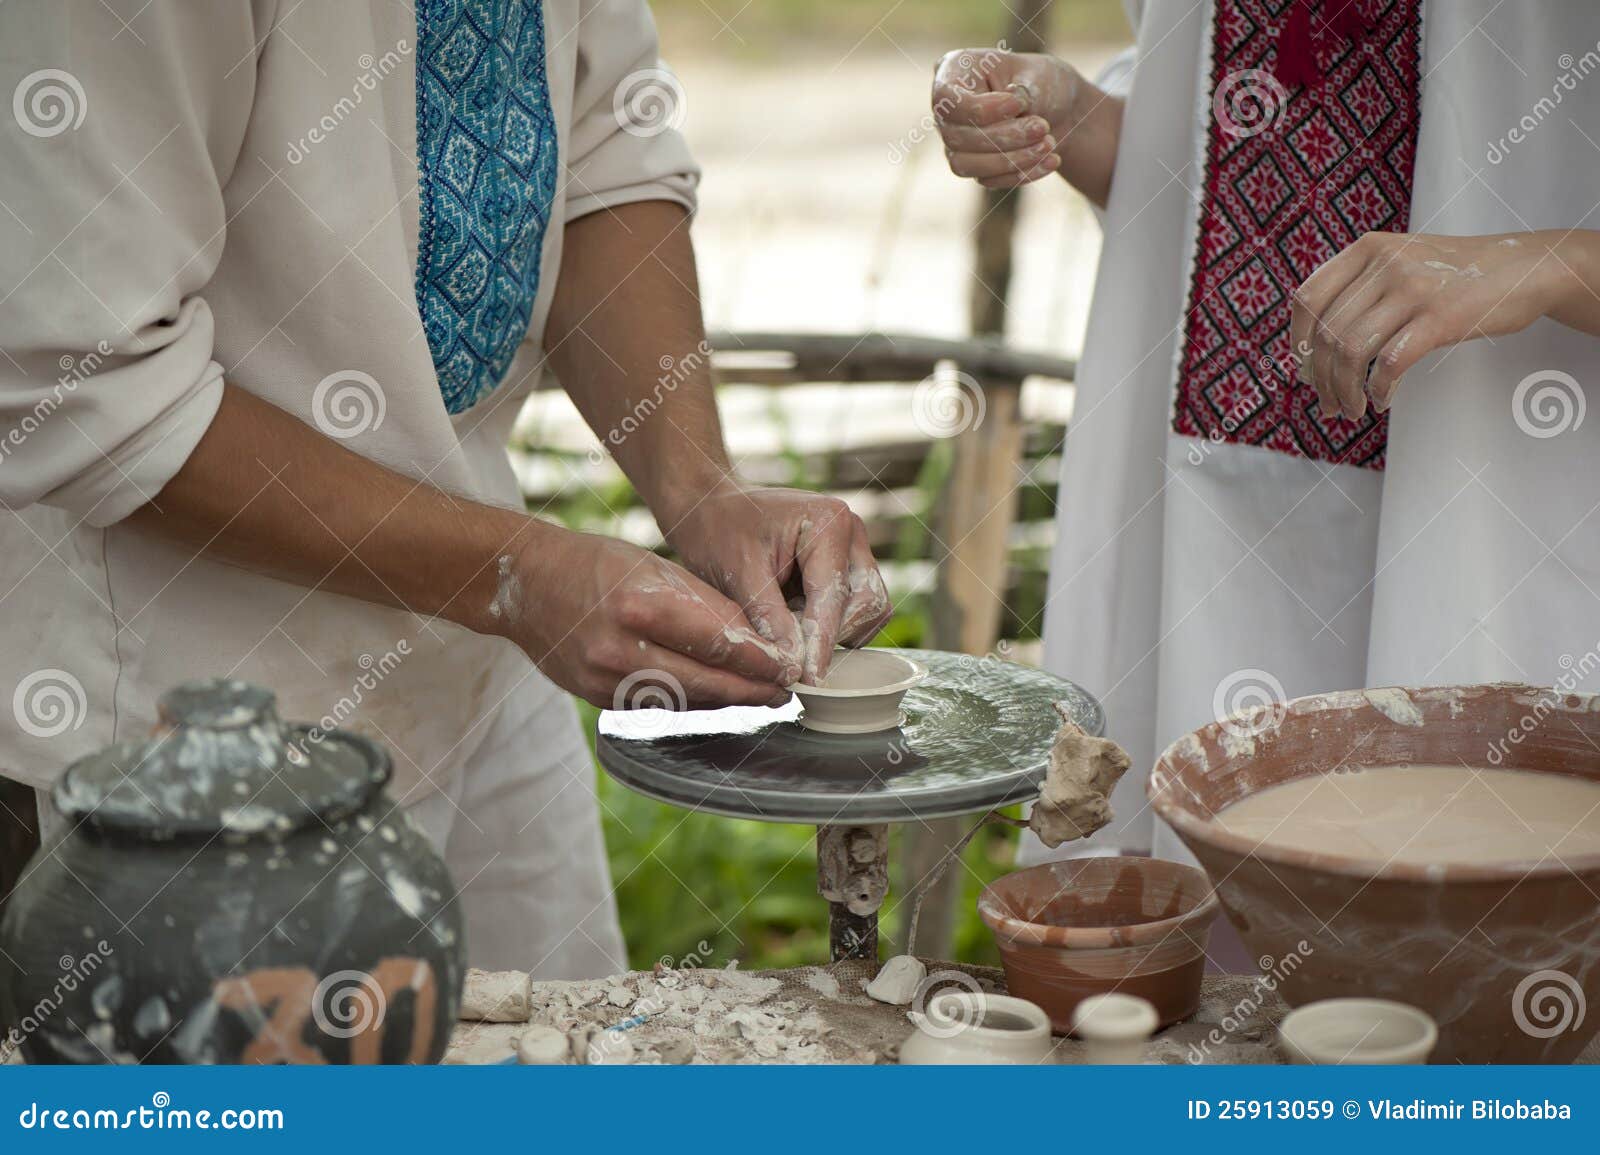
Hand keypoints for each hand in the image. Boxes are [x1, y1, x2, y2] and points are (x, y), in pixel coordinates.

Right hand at [504, 527, 797, 709]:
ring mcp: (606, 680)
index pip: (718, 642)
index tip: (790, 666)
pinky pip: (658, 705)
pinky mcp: (598, 698)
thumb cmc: (597, 565)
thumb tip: (758, 639)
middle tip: (784, 690)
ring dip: (726, 699)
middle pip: (706, 681)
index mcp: (641, 606)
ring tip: (759, 695)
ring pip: (685, 700)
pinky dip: (691, 700)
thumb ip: (705, 604)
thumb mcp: (656, 567)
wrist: (527, 585)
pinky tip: (715, 695)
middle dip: (752, 689)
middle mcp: (621, 648)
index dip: (760, 660)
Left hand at [666, 483, 891, 684]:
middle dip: (834, 635)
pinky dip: (832, 626)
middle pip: (869, 604)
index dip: (822, 643)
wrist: (715, 512)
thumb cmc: (721, 533)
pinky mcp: (850, 567)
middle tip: (792, 653)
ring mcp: (855, 549)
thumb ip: (769, 619)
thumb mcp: (738, 576)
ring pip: (870, 610)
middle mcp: (852, 533)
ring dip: (836, 632)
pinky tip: (795, 622)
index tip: (810, 679)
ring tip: (788, 629)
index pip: (834, 596)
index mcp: (829, 522)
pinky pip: (858, 609)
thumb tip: (794, 665)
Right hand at [932, 49, 1082, 188]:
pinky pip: (987, 179)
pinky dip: (1021, 173)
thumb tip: (1014, 99)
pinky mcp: (971, 166)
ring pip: (964, 164)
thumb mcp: (1038, 75)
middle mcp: (947, 110)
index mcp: (955, 71)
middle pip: (956, 136)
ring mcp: (955, 141)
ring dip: (1009, 160)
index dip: (980, 109)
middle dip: (1003, 137)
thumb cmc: (1043, 83)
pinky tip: (1051, 160)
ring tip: (1049, 144)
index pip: (947, 99)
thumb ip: (1024, 89)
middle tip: (1043, 127)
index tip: (1019, 104)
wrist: (1058, 110)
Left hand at [1291, 230, 1575, 420]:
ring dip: (1345, 391)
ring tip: (1352, 409)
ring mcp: (1413, 288)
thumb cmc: (1454, 275)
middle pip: (1327, 333)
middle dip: (1322, 379)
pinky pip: (1391, 362)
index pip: (1308, 299)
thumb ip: (1358, 289)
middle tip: (1331, 405)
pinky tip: (1382, 400)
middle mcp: (1385, 263)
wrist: (1525, 267)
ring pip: (1351, 351)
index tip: (1305, 373)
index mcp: (1367, 248)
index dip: (1298, 342)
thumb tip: (1309, 349)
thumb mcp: (1399, 261)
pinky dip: (1379, 389)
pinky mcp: (1441, 316)